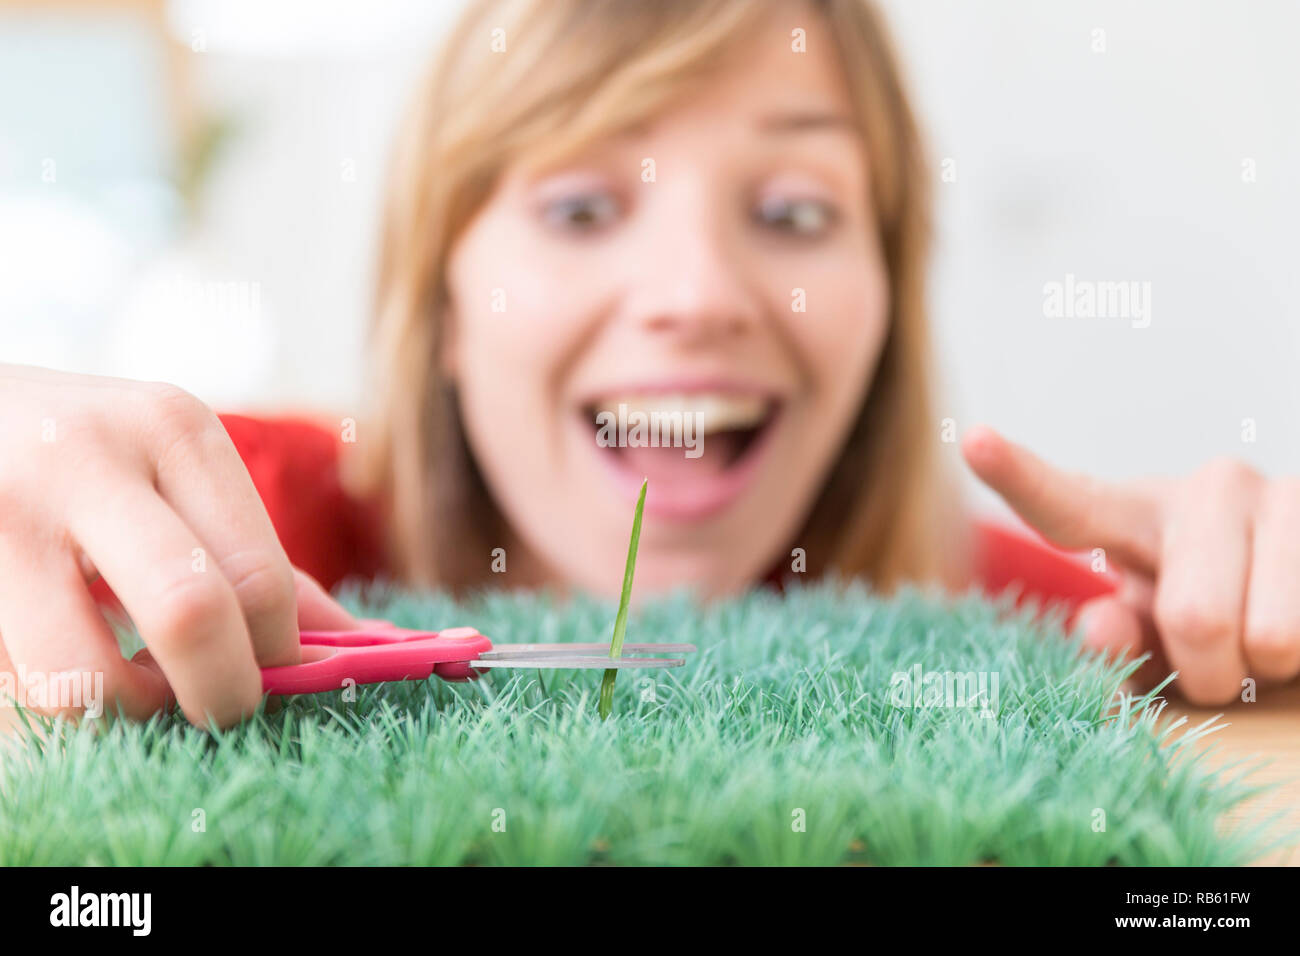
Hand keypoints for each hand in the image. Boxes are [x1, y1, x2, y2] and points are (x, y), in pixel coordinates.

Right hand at [0, 364, 355, 728]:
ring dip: (123, 713)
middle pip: (189, 616)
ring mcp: (0, 519)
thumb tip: (350, 641)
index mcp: (171, 430)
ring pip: (81, 681)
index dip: (275, 655)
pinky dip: (50, 712)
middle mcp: (85, 461)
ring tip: (130, 685)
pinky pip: (11, 693)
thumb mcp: (174, 469)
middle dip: (221, 694)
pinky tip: (63, 669)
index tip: (269, 672)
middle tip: (220, 709)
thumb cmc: (83, 451)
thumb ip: (255, 556)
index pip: (257, 580)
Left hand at [963, 425, 1299, 705]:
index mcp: (1134, 514)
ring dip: (1266, 669)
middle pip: (1195, 618)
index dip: (1018, 476)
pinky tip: (1296, 621)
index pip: (1068, 504)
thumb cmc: (1211, 622)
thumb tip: (1099, 629)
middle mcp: (1206, 488)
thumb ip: (1117, 642)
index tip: (974, 442)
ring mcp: (1281, 494)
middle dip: (1211, 673)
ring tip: (1261, 639)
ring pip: (1266, 637)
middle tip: (1217, 662)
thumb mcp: (1154, 640)